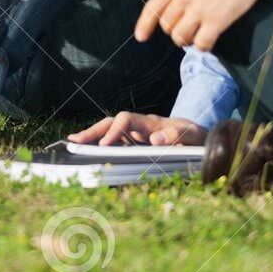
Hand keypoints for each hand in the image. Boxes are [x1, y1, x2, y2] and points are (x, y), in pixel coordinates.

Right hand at [68, 112, 207, 146]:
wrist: (198, 135)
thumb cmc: (194, 135)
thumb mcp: (191, 135)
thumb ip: (176, 135)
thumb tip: (155, 140)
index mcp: (150, 122)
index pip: (126, 120)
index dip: (114, 131)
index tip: (104, 146)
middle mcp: (139, 126)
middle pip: (111, 123)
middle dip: (93, 131)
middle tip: (75, 141)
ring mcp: (136, 134)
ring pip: (109, 131)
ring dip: (92, 137)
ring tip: (74, 144)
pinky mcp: (135, 143)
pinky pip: (115, 142)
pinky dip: (100, 145)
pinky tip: (88, 151)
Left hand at [134, 0, 268, 50]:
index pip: (152, 8)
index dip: (144, 25)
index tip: (140, 37)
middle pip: (167, 25)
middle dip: (172, 29)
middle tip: (184, 27)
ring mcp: (200, 10)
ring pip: (180, 37)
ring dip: (185, 40)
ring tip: (194, 35)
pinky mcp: (218, 21)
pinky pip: (202, 44)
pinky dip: (202, 47)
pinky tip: (207, 41)